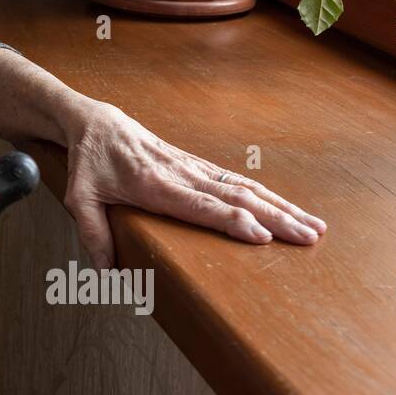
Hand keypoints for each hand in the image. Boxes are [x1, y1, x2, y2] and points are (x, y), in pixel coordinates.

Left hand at [60, 99, 327, 268]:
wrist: (96, 123)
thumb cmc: (88, 162)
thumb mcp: (79, 197)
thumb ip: (93, 233)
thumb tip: (107, 271)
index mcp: (155, 184)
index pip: (200, 205)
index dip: (232, 220)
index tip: (262, 236)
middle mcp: (181, 174)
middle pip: (235, 197)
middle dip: (275, 218)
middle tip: (309, 238)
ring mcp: (193, 168)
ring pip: (245, 187)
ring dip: (282, 207)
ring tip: (316, 227)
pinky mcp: (198, 165)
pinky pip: (238, 181)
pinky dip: (269, 195)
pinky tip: (291, 209)